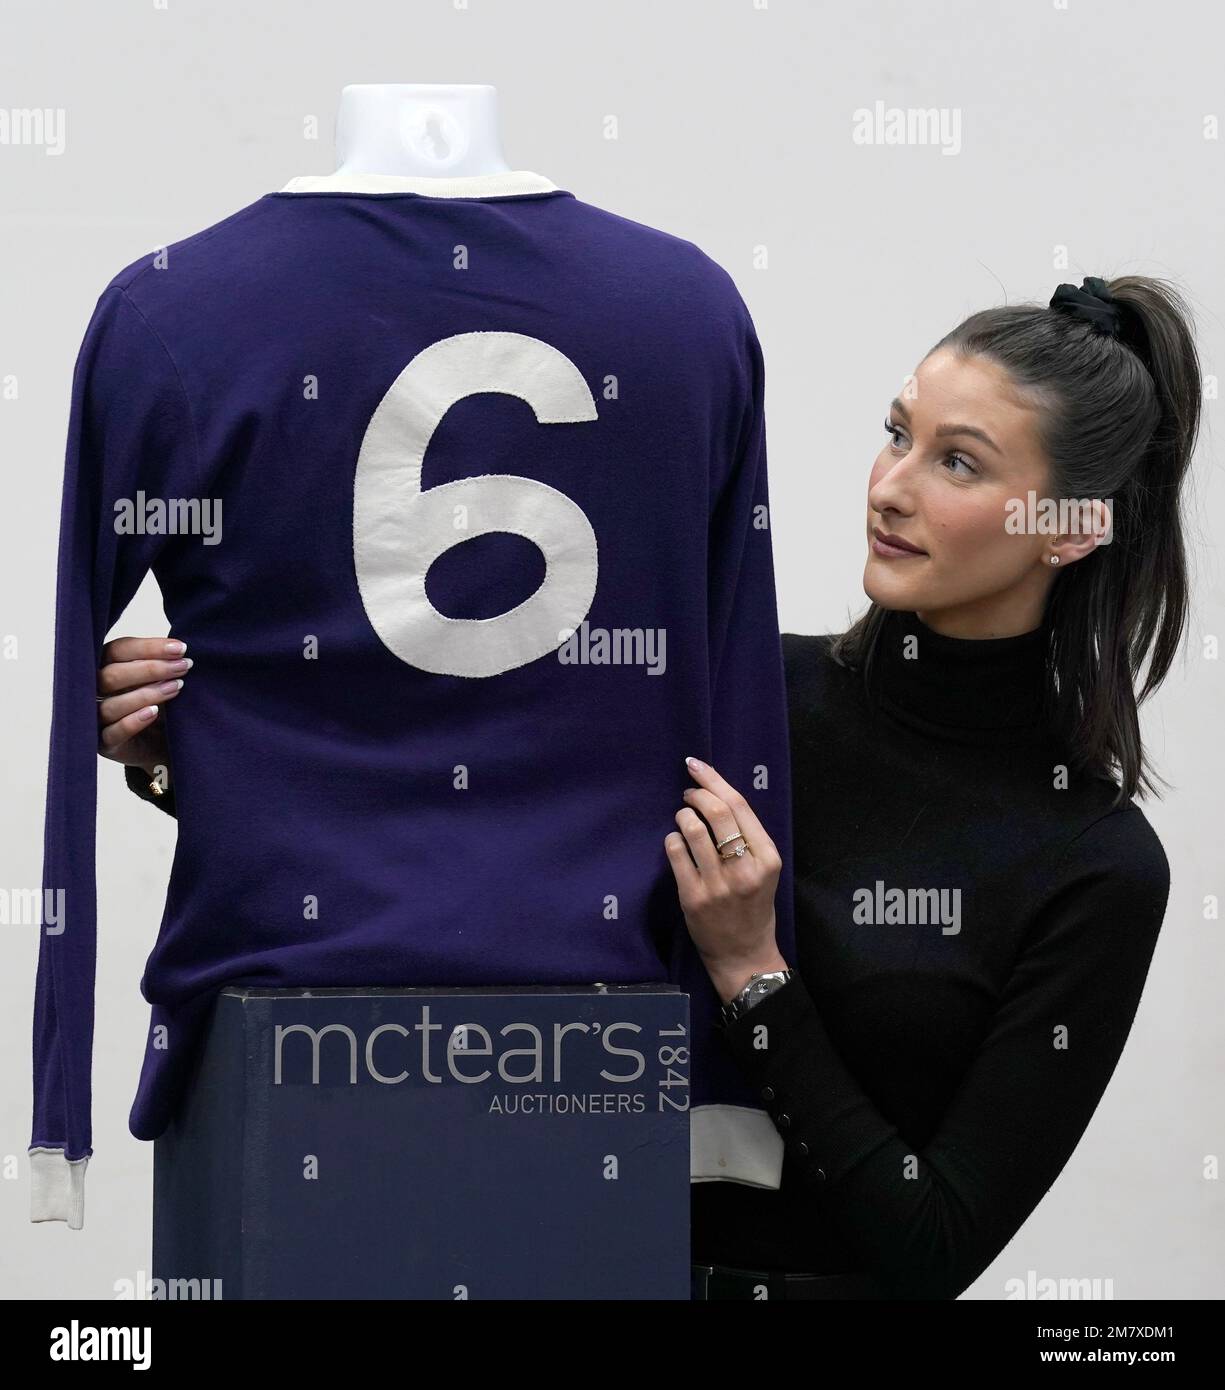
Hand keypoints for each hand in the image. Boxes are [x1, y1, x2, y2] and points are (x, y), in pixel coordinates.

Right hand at [97, 635, 190, 778]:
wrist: (167, 744)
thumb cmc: (163, 706)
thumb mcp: (163, 680)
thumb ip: (163, 663)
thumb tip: (179, 648)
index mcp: (106, 668)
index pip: (117, 651)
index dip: (147, 647)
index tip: (180, 648)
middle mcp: (95, 692)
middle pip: (111, 675)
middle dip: (150, 669)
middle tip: (183, 666)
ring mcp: (98, 720)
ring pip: (112, 705)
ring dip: (146, 694)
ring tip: (176, 687)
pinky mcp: (106, 744)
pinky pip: (114, 733)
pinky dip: (133, 721)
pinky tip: (154, 712)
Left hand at [663, 757, 787, 1003]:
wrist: (744, 955)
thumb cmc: (754, 907)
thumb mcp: (764, 870)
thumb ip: (747, 838)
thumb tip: (715, 795)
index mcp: (768, 858)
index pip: (740, 806)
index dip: (715, 780)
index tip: (697, 766)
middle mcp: (745, 869)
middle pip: (718, 813)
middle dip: (698, 793)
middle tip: (688, 792)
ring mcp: (717, 884)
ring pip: (692, 829)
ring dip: (683, 815)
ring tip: (683, 818)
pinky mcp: (693, 897)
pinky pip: (675, 853)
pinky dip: (672, 840)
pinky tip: (676, 842)